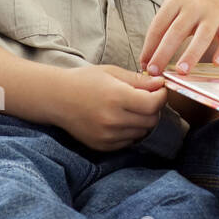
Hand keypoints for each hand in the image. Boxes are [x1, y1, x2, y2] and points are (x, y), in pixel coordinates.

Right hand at [49, 65, 167, 151]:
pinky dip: (131, 132)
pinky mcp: (101, 145)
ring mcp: (106, 135)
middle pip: (151, 120)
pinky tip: (122, 120)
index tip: (159, 89)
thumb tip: (160, 84)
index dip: (161, 96)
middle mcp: (112, 119)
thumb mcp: (112, 72)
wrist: (56, 99)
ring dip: (143, 121)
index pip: (153, 104)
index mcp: (117, 97)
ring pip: (142, 133)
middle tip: (147, 98)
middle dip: (154, 108)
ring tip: (132, 108)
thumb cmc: (84, 81)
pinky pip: (128, 142)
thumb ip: (138, 80)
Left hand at [139, 0, 218, 75]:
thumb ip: (163, 31)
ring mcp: (215, 12)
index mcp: (176, 1)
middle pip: (177, 30)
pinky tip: (217, 63)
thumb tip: (147, 62)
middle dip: (165, 52)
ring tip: (182, 71)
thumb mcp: (175, 10)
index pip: (159, 25)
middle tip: (156, 72)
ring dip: (191, 54)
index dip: (150, 46)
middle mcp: (195, 5)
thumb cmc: (192, 7)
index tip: (145, 66)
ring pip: (203, 35)